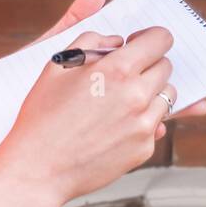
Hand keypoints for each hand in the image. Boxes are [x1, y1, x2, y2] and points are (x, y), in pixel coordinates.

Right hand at [18, 0, 205, 138]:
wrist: (38, 168)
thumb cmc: (43, 115)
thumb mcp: (58, 65)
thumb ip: (91, 42)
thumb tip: (117, 42)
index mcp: (117, 69)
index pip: (161, 39)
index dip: (151, 38)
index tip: (138, 44)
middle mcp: (137, 95)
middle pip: (166, 67)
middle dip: (149, 64)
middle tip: (125, 73)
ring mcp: (143, 125)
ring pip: (167, 95)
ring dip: (150, 92)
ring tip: (121, 99)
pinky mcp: (144, 149)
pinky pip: (157, 124)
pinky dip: (143, 120)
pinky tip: (115, 125)